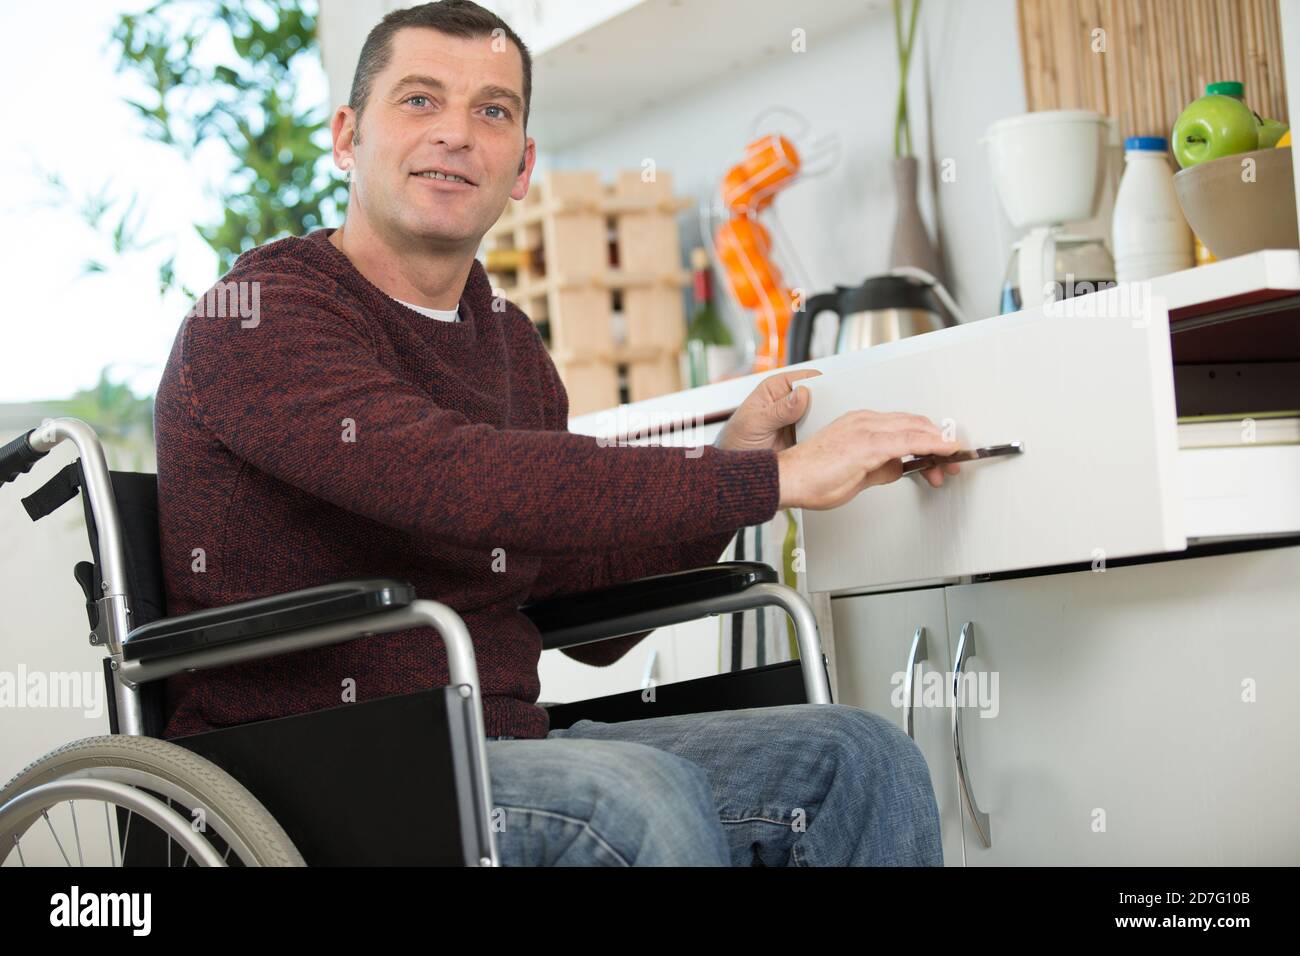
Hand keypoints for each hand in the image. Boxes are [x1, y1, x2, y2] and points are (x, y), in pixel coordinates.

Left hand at [715, 369, 823, 452]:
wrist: (733, 470)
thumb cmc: (735, 440)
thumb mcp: (754, 423)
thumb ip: (778, 410)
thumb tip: (802, 394)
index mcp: (777, 388)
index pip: (807, 378)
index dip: (822, 384)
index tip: (830, 396)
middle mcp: (791, 402)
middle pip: (820, 397)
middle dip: (828, 405)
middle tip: (829, 417)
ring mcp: (799, 421)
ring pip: (823, 418)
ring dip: (827, 424)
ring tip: (825, 433)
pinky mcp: (804, 440)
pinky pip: (821, 437)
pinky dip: (824, 440)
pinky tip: (824, 443)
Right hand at [777, 409, 961, 509]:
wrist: (787, 480)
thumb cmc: (810, 477)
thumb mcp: (856, 474)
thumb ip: (879, 468)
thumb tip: (898, 468)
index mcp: (859, 424)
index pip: (903, 425)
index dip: (927, 438)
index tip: (941, 453)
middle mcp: (864, 421)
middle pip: (914, 424)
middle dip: (938, 442)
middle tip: (952, 461)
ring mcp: (866, 429)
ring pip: (916, 429)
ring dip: (939, 444)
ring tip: (952, 461)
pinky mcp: (868, 444)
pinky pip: (910, 441)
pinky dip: (932, 445)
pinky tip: (945, 451)